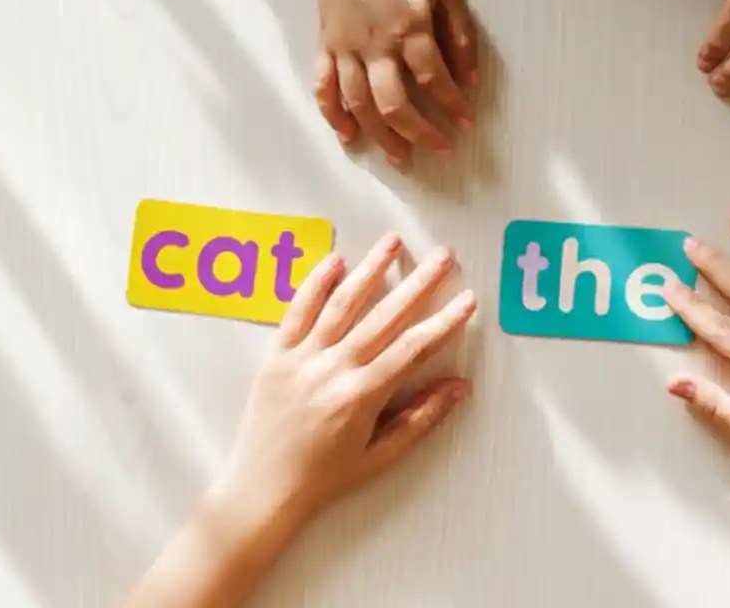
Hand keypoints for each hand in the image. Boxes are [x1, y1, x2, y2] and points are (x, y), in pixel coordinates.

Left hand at [218, 236, 475, 523]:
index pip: (412, 348)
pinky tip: (335, 260)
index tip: (467, 300)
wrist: (262, 488)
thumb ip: (421, 418)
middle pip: (383, 317)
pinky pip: (297, 312)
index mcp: (361, 397)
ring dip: (370, 269)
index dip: (444, 322)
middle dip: (418, 284)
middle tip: (443, 257)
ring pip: (341, 304)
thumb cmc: (324, 477)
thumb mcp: (380, 456)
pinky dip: (315, 284)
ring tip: (392, 241)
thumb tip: (459, 386)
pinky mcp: (276, 356)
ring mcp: (301, 360)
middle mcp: (332, 371)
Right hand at [314, 0, 477, 165]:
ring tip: (401, 156)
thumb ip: (460, 33)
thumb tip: (470, 79)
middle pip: (394, 103)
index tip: (467, 123)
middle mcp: (375, 43)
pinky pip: (324, 86)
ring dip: (380, 135)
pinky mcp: (325, 44)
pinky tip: (348, 135)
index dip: (453, 105)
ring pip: (360, 103)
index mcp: (409, 27)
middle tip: (439, 149)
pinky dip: (333, 114)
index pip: (434, 79)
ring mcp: (346, 46)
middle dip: (419, 133)